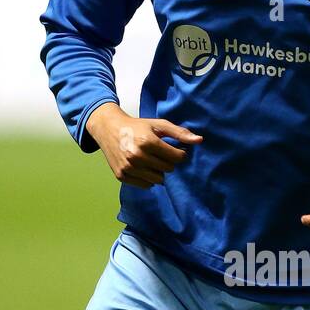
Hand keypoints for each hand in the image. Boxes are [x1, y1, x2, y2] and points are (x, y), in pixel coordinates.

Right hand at [85, 103, 201, 187]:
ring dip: (159, 172)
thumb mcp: (158, 124)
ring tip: (152, 161)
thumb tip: (200, 140)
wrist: (109, 129)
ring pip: (158, 180)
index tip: (174, 150)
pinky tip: (143, 167)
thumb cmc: (137, 126)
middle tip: (160, 154)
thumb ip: (179, 132)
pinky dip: (148, 178)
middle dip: (168, 162)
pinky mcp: (122, 176)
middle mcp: (137, 156)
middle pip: (168, 169)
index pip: (176, 158)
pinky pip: (146, 185)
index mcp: (148, 142)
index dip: (178, 154)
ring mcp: (129, 168)